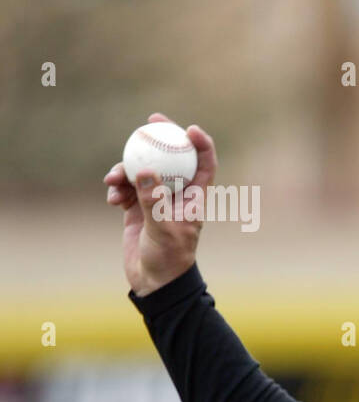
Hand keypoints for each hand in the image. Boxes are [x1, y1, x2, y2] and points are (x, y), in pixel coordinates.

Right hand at [104, 113, 216, 296]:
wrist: (153, 280)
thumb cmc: (168, 257)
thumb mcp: (162, 228)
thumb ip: (153, 199)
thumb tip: (145, 169)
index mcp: (195, 197)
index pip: (204, 164)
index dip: (201, 143)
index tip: (188, 128)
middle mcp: (177, 194)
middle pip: (172, 157)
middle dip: (161, 137)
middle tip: (149, 120)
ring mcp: (156, 199)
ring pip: (144, 170)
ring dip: (127, 170)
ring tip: (113, 181)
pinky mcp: (137, 207)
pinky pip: (127, 187)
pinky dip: (118, 189)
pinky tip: (112, 199)